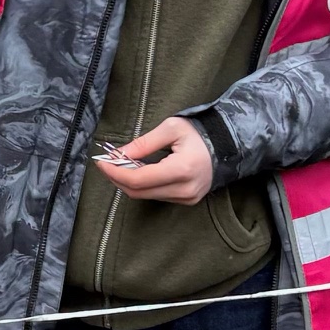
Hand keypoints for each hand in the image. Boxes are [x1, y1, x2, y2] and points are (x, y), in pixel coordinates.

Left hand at [94, 116, 213, 203]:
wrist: (227, 146)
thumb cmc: (200, 133)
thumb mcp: (171, 129)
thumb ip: (143, 143)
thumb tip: (118, 154)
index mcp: (181, 170)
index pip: (138, 179)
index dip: (115, 172)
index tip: (101, 162)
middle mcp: (184, 190)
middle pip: (138, 192)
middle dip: (117, 178)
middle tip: (107, 163)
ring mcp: (187, 198)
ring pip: (145, 196)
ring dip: (128, 182)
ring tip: (121, 165)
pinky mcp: (187, 201)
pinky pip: (156, 196)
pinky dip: (142, 185)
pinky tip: (137, 172)